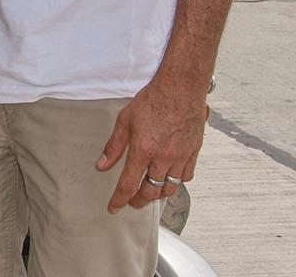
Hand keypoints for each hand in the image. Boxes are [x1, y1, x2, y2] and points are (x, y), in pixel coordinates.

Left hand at [97, 74, 208, 211]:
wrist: (181, 89)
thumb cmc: (153, 100)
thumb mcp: (125, 120)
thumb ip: (114, 146)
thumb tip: (102, 165)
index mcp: (143, 150)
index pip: (129, 184)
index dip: (120, 199)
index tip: (114, 207)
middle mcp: (163, 157)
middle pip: (151, 191)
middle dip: (139, 200)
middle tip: (132, 201)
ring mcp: (180, 156)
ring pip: (170, 187)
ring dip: (158, 194)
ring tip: (149, 192)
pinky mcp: (193, 152)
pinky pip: (186, 176)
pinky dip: (176, 181)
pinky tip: (169, 177)